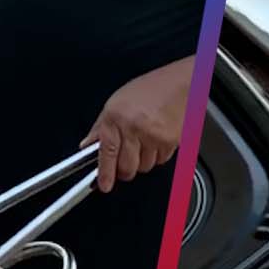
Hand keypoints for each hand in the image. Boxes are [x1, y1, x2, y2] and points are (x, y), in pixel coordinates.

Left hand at [80, 57, 193, 191]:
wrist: (180, 83)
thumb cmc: (151, 89)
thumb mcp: (116, 103)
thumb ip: (101, 127)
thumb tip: (88, 146)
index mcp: (116, 117)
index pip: (106, 152)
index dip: (105, 173)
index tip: (104, 185)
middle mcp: (134, 128)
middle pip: (127, 167)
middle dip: (125, 170)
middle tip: (125, 162)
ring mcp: (153, 136)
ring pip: (144, 167)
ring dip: (143, 161)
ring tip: (144, 141)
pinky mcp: (170, 142)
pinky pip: (160, 161)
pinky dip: (158, 155)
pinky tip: (157, 138)